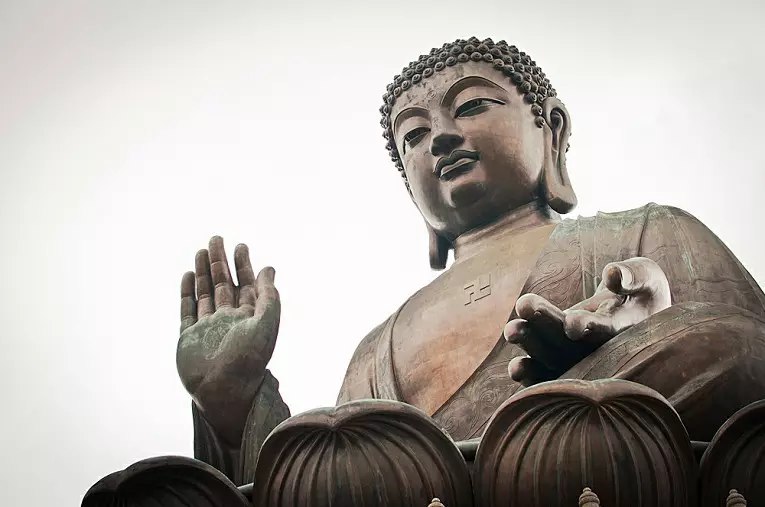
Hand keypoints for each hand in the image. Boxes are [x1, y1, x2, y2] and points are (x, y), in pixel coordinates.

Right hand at [176, 236, 279, 442]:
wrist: (223, 391)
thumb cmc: (248, 360)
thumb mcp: (266, 324)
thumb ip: (269, 296)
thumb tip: (270, 268)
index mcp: (249, 318)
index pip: (246, 284)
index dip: (244, 265)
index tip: (241, 245)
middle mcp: (228, 320)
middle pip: (224, 284)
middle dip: (221, 261)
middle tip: (217, 238)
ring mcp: (207, 328)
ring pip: (205, 293)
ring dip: (204, 271)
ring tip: (202, 250)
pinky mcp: (188, 337)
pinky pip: (188, 309)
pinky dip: (188, 292)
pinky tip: (189, 275)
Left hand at [504, 257, 670, 385]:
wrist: (633, 311)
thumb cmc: (641, 289)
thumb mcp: (646, 276)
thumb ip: (633, 276)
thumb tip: (613, 274)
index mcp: (623, 330)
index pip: (604, 330)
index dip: (588, 327)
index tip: (572, 324)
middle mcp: (599, 351)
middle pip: (571, 342)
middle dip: (547, 324)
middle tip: (525, 305)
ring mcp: (579, 360)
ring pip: (553, 357)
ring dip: (531, 344)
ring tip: (511, 330)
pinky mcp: (563, 363)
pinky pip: (546, 373)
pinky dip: (532, 375)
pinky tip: (514, 369)